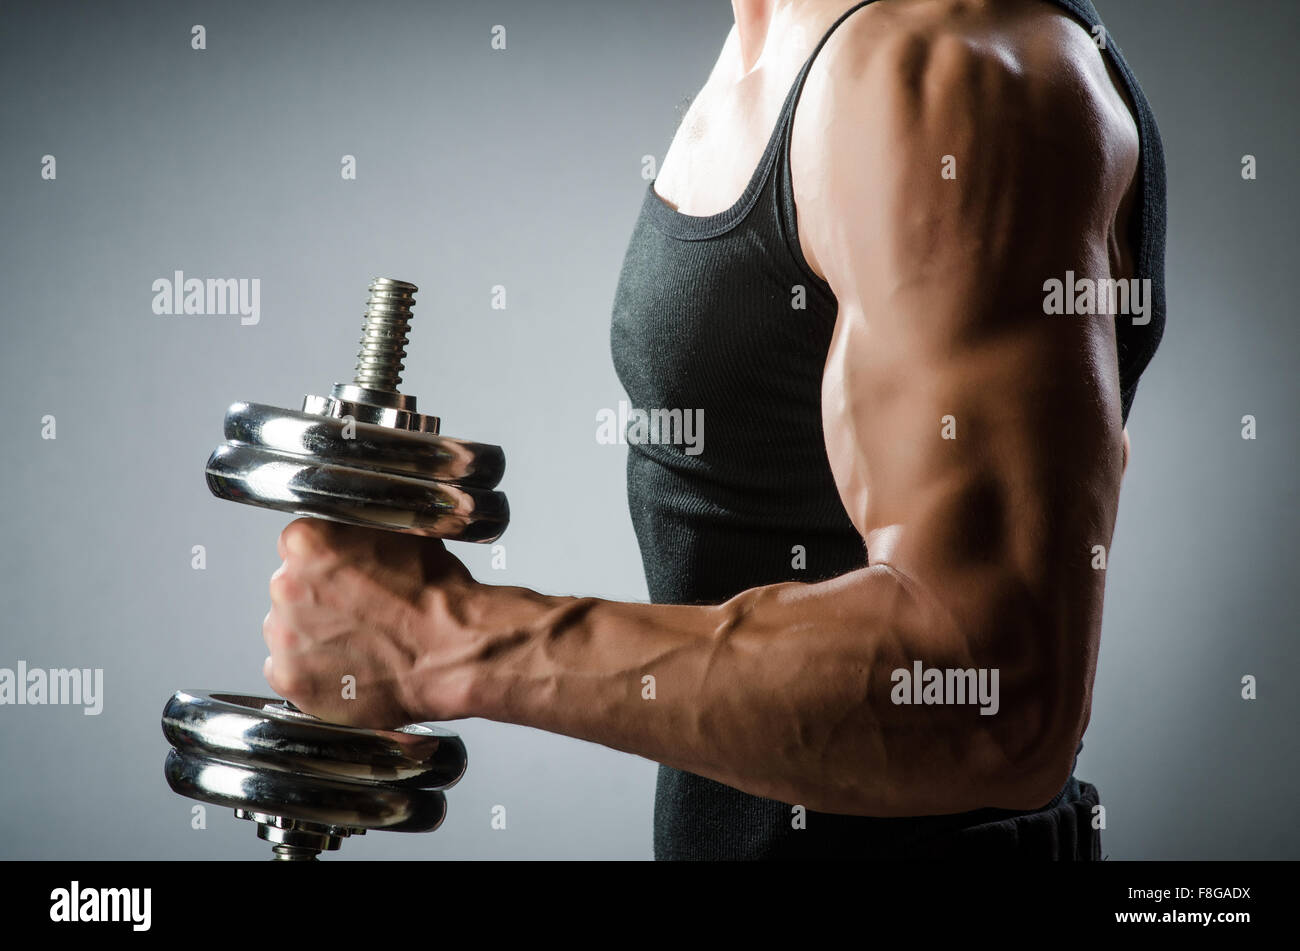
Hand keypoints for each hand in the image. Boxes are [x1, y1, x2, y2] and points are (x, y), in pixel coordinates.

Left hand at [262, 518, 481, 728]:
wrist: (452, 651)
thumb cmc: (435, 596)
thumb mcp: (400, 534)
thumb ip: (355, 531)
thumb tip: (346, 534)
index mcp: (306, 544)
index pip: (296, 546)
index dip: (324, 561)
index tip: (342, 575)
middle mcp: (285, 586)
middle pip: (289, 588)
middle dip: (316, 598)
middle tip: (359, 611)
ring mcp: (284, 637)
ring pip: (287, 631)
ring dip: (313, 636)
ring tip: (358, 643)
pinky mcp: (290, 679)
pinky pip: (289, 672)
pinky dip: (313, 673)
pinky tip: (349, 668)